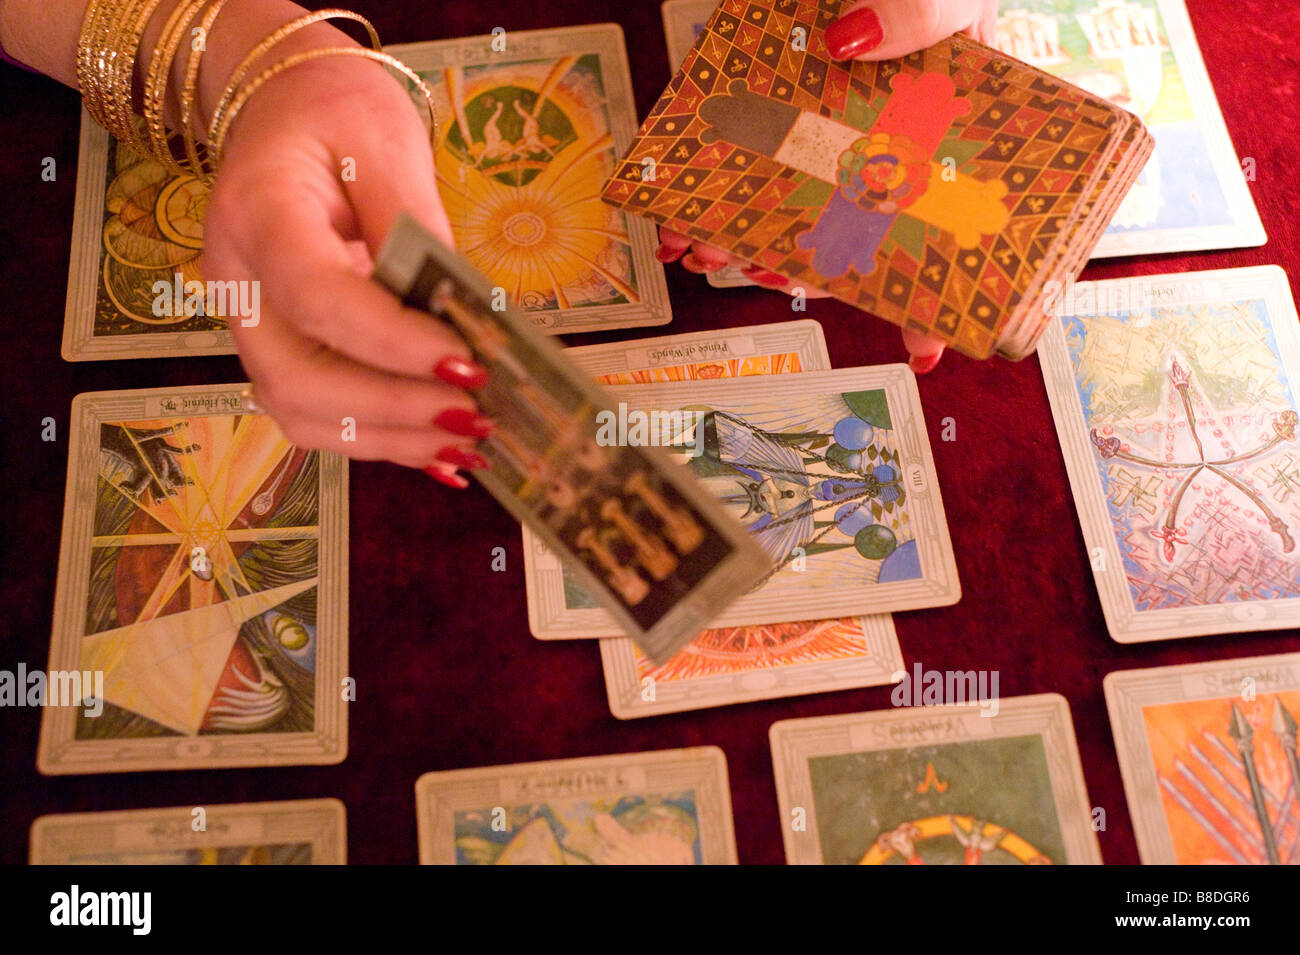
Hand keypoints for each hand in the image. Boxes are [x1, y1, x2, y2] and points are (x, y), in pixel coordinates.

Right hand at [203, 54, 488, 487]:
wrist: (286, 110)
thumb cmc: (336, 115)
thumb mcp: (387, 144)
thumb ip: (420, 233)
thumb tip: (465, 320)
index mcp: (257, 210)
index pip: (316, 295)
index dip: (392, 343)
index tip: (468, 365)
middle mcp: (238, 281)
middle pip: (295, 378)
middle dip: (392, 410)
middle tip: (475, 415)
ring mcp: (251, 322)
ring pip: (302, 412)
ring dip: (390, 439)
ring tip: (468, 443)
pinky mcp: (280, 347)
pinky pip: (320, 413)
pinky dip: (382, 439)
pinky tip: (440, 452)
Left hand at [657, 0, 1001, 373]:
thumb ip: (924, 8)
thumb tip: (854, 43)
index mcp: (944, 115)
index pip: (945, 219)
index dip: (935, 288)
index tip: (924, 347)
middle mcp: (881, 124)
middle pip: (851, 221)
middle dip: (813, 265)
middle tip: (779, 280)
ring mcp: (818, 109)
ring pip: (784, 196)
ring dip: (745, 234)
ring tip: (709, 253)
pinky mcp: (761, 84)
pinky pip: (732, 148)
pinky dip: (704, 182)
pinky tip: (678, 214)